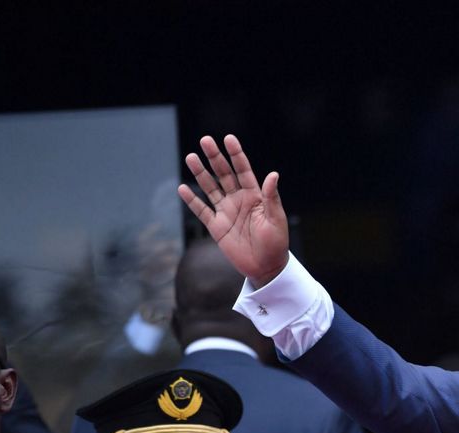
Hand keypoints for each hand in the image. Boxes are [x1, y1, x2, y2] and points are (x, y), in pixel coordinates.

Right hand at [177, 134, 289, 286]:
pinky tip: (182, 188)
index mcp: (255, 196)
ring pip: (210, 188)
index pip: (243, 170)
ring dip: (200, 173)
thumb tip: (273, 175)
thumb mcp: (276, 220)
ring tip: (191, 157)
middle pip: (224, 174)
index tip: (228, 138)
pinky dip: (192, 200)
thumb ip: (271, 198)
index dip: (236, 155)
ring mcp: (226, 212)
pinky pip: (201, 211)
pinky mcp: (217, 226)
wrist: (266, 268)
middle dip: (215, 157)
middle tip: (205, 140)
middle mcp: (239, 200)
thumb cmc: (276, 244)